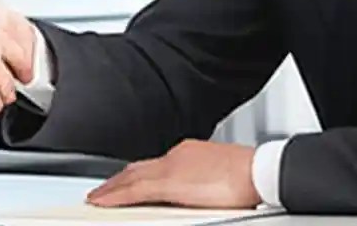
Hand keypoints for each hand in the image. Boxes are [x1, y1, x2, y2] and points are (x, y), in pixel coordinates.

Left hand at [86, 140, 260, 208]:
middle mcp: (176, 156)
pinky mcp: (169, 182)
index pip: (154, 165)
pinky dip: (116, 195)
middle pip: (138, 169)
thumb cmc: (249, 175)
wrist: (258, 170)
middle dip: (118, 180)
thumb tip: (200, 194)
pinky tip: (104, 201)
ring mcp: (170, 167)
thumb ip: (203, 183)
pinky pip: (134, 190)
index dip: (136, 175)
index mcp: (188, 154)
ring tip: (97, 197)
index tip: (126, 182)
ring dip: (112, 188)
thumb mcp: (220, 178)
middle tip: (102, 190)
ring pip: (131, 177)